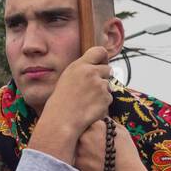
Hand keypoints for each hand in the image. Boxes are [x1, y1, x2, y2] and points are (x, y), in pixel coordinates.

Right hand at [28, 47, 112, 161]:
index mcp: (80, 65)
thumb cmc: (61, 101)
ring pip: (108, 85)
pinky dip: (102, 104)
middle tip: (92, 89)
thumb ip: (82, 70)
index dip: (103, 57)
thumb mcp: (67, 78)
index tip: (102, 62)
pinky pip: (108, 99)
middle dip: (103, 77)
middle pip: (107, 69)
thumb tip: (97, 67)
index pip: (99, 51)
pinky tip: (90, 109)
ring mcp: (100, 85)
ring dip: (102, 92)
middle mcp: (91, 72)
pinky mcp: (106, 98)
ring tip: (87, 101)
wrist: (62, 120)